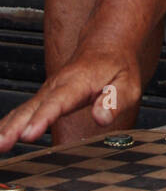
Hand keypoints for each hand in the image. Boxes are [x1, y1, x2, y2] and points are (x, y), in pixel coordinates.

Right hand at [0, 44, 142, 152]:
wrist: (108, 46)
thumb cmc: (118, 67)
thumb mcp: (127, 84)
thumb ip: (114, 100)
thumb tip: (102, 118)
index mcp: (78, 82)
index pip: (58, 102)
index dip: (43, 118)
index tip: (29, 134)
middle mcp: (58, 85)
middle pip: (34, 107)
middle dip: (16, 126)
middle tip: (2, 144)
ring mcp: (49, 90)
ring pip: (24, 109)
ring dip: (8, 127)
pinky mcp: (46, 96)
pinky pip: (24, 110)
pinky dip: (10, 123)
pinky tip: (1, 136)